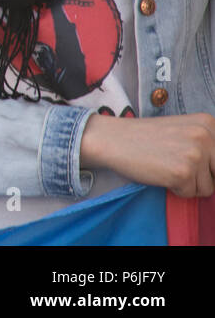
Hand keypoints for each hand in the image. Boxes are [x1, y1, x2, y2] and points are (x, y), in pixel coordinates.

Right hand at [82, 112, 214, 196]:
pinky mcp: (184, 172)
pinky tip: (159, 173)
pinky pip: (190, 194)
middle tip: (174, 164)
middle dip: (200, 176)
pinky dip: (175, 189)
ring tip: (165, 167)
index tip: (186, 160)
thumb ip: (204, 143)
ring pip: (207, 187)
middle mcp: (206, 136)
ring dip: (187, 184)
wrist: (112, 139)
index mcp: (208, 123)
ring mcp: (196, 154)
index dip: (207, 165)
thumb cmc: (144, 137)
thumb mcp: (182, 130)